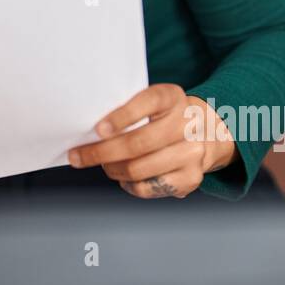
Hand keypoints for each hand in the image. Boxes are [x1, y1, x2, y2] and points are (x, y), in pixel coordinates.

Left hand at [66, 83, 238, 199]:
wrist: (206, 133)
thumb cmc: (164, 117)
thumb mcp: (153, 103)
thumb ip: (128, 110)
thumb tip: (88, 132)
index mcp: (172, 97)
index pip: (147, 102)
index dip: (121, 117)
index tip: (97, 130)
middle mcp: (187, 124)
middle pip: (137, 144)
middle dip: (100, 153)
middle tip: (78, 156)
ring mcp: (192, 152)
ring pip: (138, 169)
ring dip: (112, 169)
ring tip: (104, 165)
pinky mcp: (191, 177)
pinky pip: (147, 187)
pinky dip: (128, 185)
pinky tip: (124, 177)